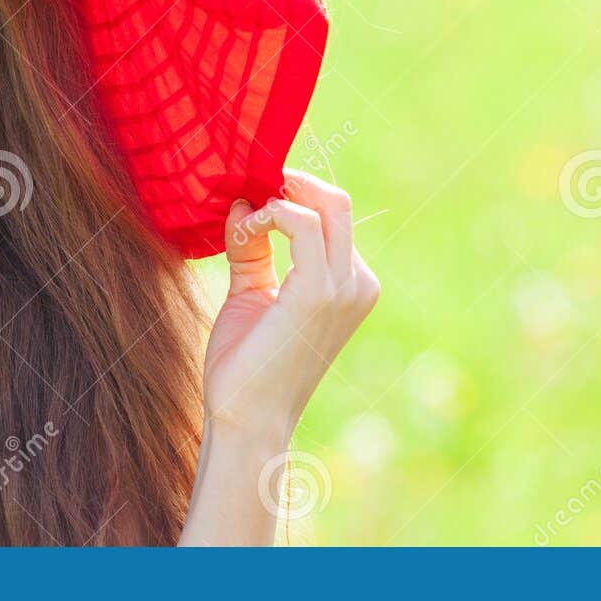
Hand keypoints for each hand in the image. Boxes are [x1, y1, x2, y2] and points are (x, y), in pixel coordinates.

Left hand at [201, 167, 378, 446]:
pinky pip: (300, 222)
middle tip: (247, 190)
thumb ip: (253, 247)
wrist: (245, 417)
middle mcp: (357, 283)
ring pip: (325, 204)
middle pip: (337, 201)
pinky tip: (245, 228)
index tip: (248, 194)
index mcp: (350, 283)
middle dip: (290, 184)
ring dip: (275, 199)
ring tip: (243, 220)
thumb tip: (243, 202)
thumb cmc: (247, 363)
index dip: (290, 194)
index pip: (332, 216)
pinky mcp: (319, 291)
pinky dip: (269, 213)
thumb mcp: (252, 292)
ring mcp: (344, 287)